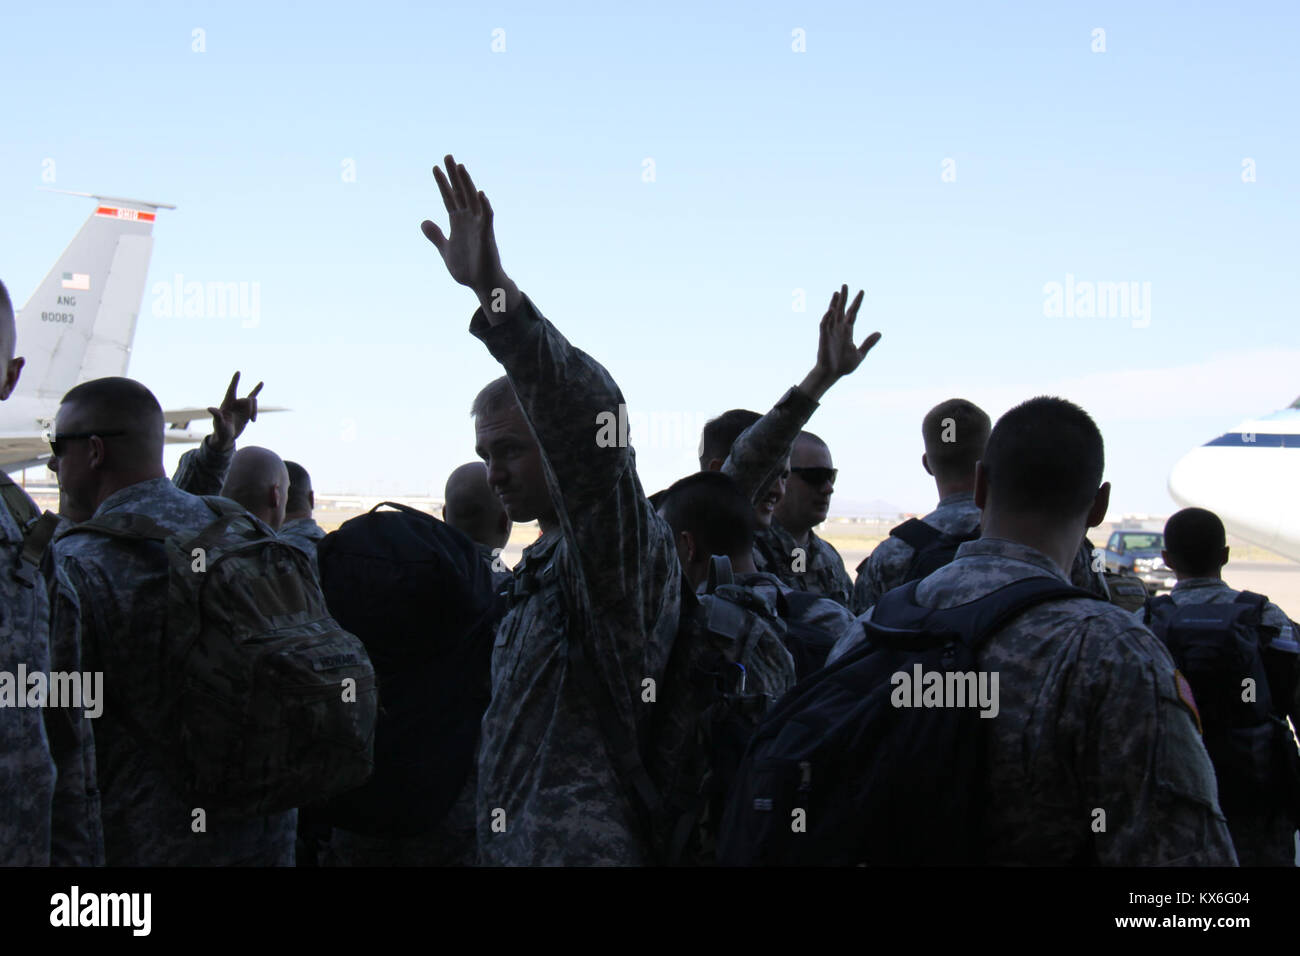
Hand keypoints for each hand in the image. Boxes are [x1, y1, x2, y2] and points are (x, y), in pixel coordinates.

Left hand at [207, 371, 262, 450]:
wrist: (226, 437)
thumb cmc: (220, 431)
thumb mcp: (218, 424)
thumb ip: (216, 416)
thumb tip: (210, 408)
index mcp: (227, 403)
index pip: (232, 389)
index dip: (235, 381)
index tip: (238, 372)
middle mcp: (234, 403)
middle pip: (248, 399)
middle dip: (252, 408)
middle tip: (251, 419)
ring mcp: (241, 407)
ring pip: (253, 402)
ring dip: (254, 411)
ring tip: (252, 421)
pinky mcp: (246, 412)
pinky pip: (254, 405)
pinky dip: (256, 410)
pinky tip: (253, 420)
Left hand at [421, 154, 519, 317]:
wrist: (482, 284)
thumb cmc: (468, 269)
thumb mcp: (445, 250)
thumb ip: (436, 236)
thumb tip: (424, 222)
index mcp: (458, 223)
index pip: (449, 198)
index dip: (443, 183)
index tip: (435, 168)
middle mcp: (468, 220)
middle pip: (460, 192)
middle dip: (453, 175)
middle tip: (447, 156)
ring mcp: (478, 226)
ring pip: (473, 200)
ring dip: (467, 183)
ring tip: (460, 167)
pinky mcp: (487, 235)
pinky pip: (486, 217)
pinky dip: (483, 205)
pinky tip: (479, 193)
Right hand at [800, 285, 881, 400]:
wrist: (832, 375)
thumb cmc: (843, 366)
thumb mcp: (859, 354)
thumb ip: (868, 343)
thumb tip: (879, 333)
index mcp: (847, 331)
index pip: (852, 313)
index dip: (857, 302)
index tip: (862, 291)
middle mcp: (838, 329)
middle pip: (841, 309)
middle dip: (843, 298)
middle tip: (845, 285)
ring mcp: (830, 332)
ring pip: (832, 314)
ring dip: (834, 303)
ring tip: (837, 293)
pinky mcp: (824, 338)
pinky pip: (824, 325)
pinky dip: (827, 317)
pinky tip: (831, 310)